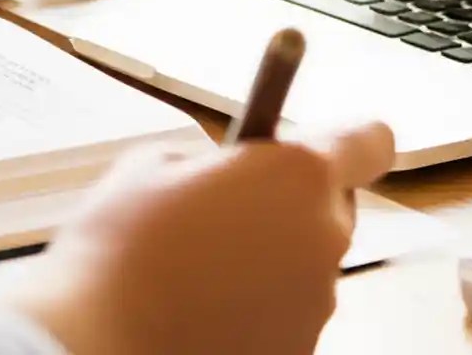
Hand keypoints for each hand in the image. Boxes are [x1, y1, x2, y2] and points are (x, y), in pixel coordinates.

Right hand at [10, 121, 395, 354]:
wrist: (103, 347)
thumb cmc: (120, 254)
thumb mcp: (149, 167)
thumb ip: (206, 161)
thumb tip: (214, 176)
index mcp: (297, 176)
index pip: (368, 140)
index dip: (345, 137)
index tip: (314, 142)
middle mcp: (323, 238)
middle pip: (329, 206)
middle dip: (286, 203)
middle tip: (225, 208)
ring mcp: (316, 302)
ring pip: (304, 262)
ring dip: (265, 257)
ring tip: (196, 268)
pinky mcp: (299, 348)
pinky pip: (284, 310)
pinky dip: (253, 305)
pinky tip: (199, 305)